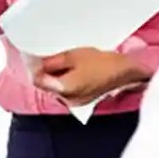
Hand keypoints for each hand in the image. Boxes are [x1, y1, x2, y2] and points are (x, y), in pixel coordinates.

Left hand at [33, 48, 149, 105]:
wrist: (126, 72)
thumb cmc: (102, 62)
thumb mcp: (73, 56)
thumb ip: (51, 62)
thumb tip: (35, 63)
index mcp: (63, 89)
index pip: (37, 80)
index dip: (33, 67)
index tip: (32, 55)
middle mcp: (66, 100)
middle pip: (46, 84)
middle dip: (43, 70)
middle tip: (44, 55)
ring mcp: (74, 102)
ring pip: (55, 87)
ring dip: (53, 74)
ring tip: (60, 60)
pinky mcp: (81, 100)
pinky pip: (65, 89)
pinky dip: (63, 79)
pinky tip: (70, 68)